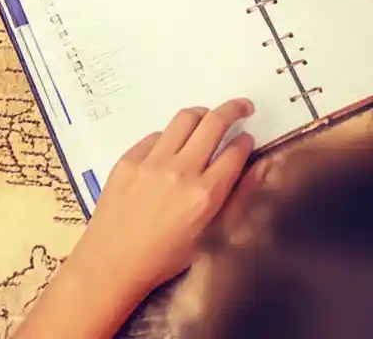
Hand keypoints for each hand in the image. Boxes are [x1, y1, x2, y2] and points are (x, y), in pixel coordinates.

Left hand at [66, 99, 255, 296]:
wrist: (111, 264)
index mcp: (205, 194)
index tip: (247, 140)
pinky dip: (171, 136)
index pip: (236, 151)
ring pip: (185, 118)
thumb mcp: (211, 236)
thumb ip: (240, 198)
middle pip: (214, 122)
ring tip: (208, 120)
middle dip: (234, 109)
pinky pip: (156, 135)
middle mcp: (180, 171)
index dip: (246, 142)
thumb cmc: (165, 257)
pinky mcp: (128, 159)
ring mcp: (151, 162)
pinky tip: (172, 150)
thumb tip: (260, 166)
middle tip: (242, 108)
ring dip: (203, 114)